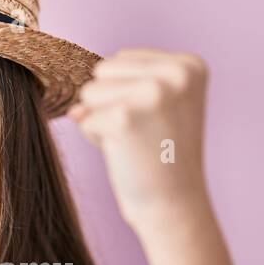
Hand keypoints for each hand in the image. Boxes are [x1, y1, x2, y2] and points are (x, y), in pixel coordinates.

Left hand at [68, 48, 210, 233]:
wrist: (174, 206)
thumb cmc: (162, 158)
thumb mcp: (154, 108)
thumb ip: (118, 87)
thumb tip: (75, 107)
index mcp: (189, 66)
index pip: (123, 58)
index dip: (127, 94)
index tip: (156, 122)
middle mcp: (175, 74)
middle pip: (104, 69)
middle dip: (111, 104)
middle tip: (142, 135)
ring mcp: (151, 93)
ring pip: (90, 91)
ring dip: (102, 120)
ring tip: (133, 142)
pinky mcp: (124, 118)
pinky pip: (84, 119)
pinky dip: (96, 139)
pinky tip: (124, 153)